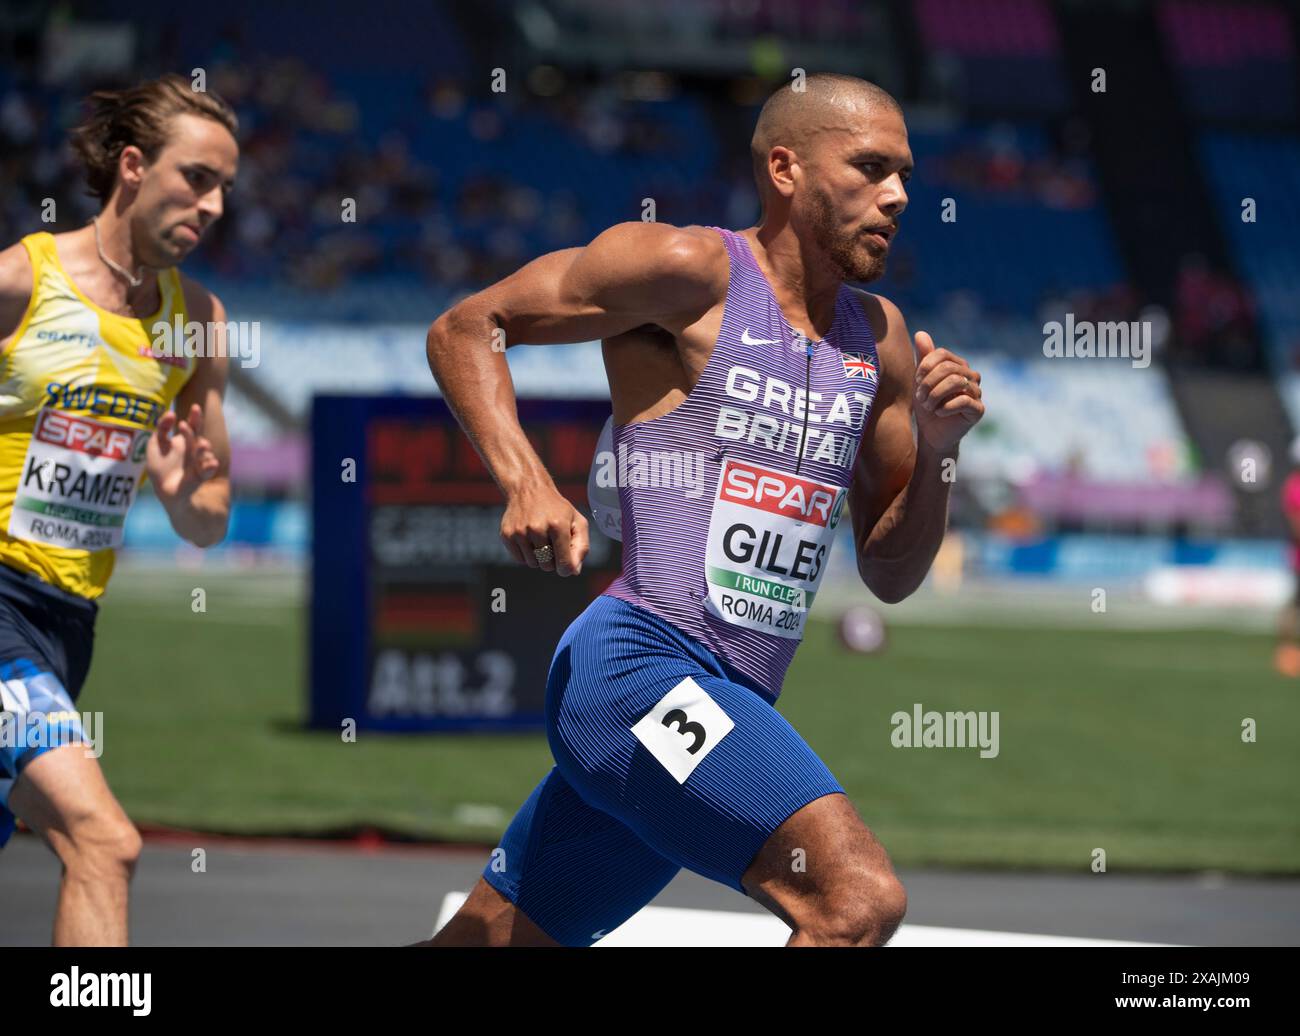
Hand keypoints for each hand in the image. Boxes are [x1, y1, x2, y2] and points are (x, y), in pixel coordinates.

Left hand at [146, 403, 219, 502]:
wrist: (165, 490)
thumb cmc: (160, 467)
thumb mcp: (155, 445)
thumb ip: (162, 428)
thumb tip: (171, 413)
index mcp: (185, 440)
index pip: (193, 425)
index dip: (195, 416)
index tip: (195, 406)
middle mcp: (194, 449)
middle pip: (197, 435)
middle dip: (193, 430)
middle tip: (183, 426)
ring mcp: (199, 461)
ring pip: (205, 451)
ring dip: (204, 448)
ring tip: (202, 445)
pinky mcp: (201, 475)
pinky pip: (209, 468)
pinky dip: (210, 465)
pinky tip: (210, 462)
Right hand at [500, 482, 588, 576]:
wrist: (529, 489)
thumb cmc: (557, 509)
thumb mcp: (577, 521)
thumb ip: (581, 546)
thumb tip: (574, 571)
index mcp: (558, 525)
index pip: (564, 563)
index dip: (567, 569)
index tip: (567, 567)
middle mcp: (537, 528)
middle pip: (547, 566)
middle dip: (553, 560)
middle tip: (553, 544)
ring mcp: (520, 532)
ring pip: (533, 564)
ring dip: (539, 557)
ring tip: (541, 539)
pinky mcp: (507, 535)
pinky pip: (520, 560)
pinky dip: (527, 555)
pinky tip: (530, 539)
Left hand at [912, 331, 983, 452]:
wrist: (932, 433)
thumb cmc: (927, 405)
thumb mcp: (921, 381)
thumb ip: (923, 359)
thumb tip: (920, 333)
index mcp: (958, 366)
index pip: (942, 354)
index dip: (926, 366)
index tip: (916, 382)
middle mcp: (971, 376)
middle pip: (948, 368)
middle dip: (929, 383)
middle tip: (920, 398)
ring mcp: (977, 392)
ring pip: (956, 382)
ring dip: (936, 395)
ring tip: (927, 406)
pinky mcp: (978, 409)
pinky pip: (964, 401)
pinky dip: (946, 407)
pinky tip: (938, 413)